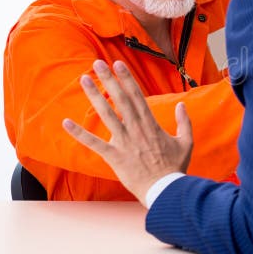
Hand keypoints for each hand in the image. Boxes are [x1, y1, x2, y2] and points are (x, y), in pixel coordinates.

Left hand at [62, 60, 192, 206]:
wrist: (165, 189)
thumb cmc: (175, 167)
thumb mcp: (186, 142)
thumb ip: (184, 122)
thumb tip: (181, 105)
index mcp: (151, 124)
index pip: (137, 95)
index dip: (127, 79)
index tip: (118, 64)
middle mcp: (135, 129)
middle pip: (120, 99)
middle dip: (109, 79)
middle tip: (98, 63)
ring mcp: (124, 142)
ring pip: (106, 115)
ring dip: (94, 96)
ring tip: (84, 80)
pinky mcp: (114, 157)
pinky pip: (94, 144)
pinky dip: (79, 134)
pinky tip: (66, 122)